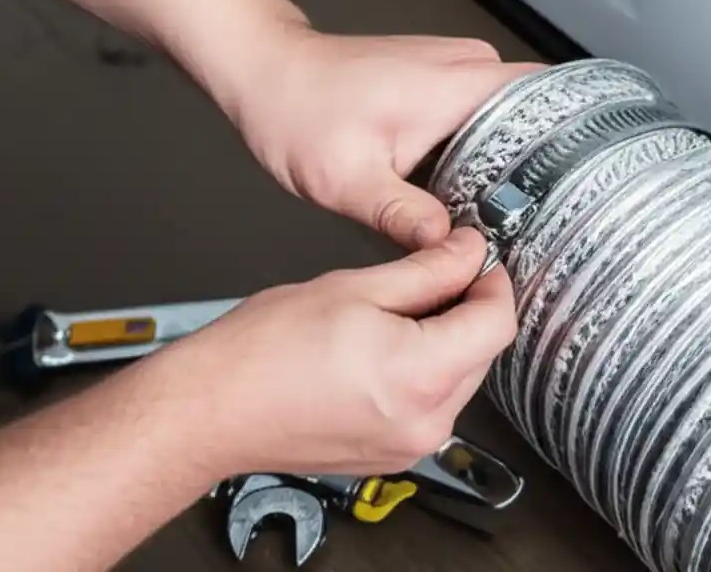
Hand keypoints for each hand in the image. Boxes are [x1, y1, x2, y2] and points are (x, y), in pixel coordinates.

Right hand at [157, 226, 515, 475]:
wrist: (212, 410)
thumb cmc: (263, 353)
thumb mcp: (356, 287)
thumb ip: (428, 270)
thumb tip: (469, 253)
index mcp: (422, 376)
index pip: (497, 323)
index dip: (493, 282)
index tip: (478, 260)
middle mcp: (427, 421)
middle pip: (482, 352)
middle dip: (466, 310)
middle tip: (427, 278)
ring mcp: (411, 446)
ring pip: (459, 378)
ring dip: (444, 343)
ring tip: (388, 319)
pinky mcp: (394, 456)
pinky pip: (431, 405)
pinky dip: (421, 374)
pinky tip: (379, 353)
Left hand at [213, 26, 543, 248]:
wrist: (264, 71)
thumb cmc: (298, 113)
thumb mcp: (347, 180)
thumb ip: (403, 216)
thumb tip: (451, 248)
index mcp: (460, 84)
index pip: (550, 99)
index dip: (573, 143)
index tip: (578, 191)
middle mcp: (470, 65)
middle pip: (539, 115)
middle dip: (544, 166)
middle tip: (544, 225)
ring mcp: (459, 67)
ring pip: (515, 117)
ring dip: (516, 161)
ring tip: (518, 215)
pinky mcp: (444, 79)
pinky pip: (488, 115)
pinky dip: (488, 151)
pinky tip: (479, 193)